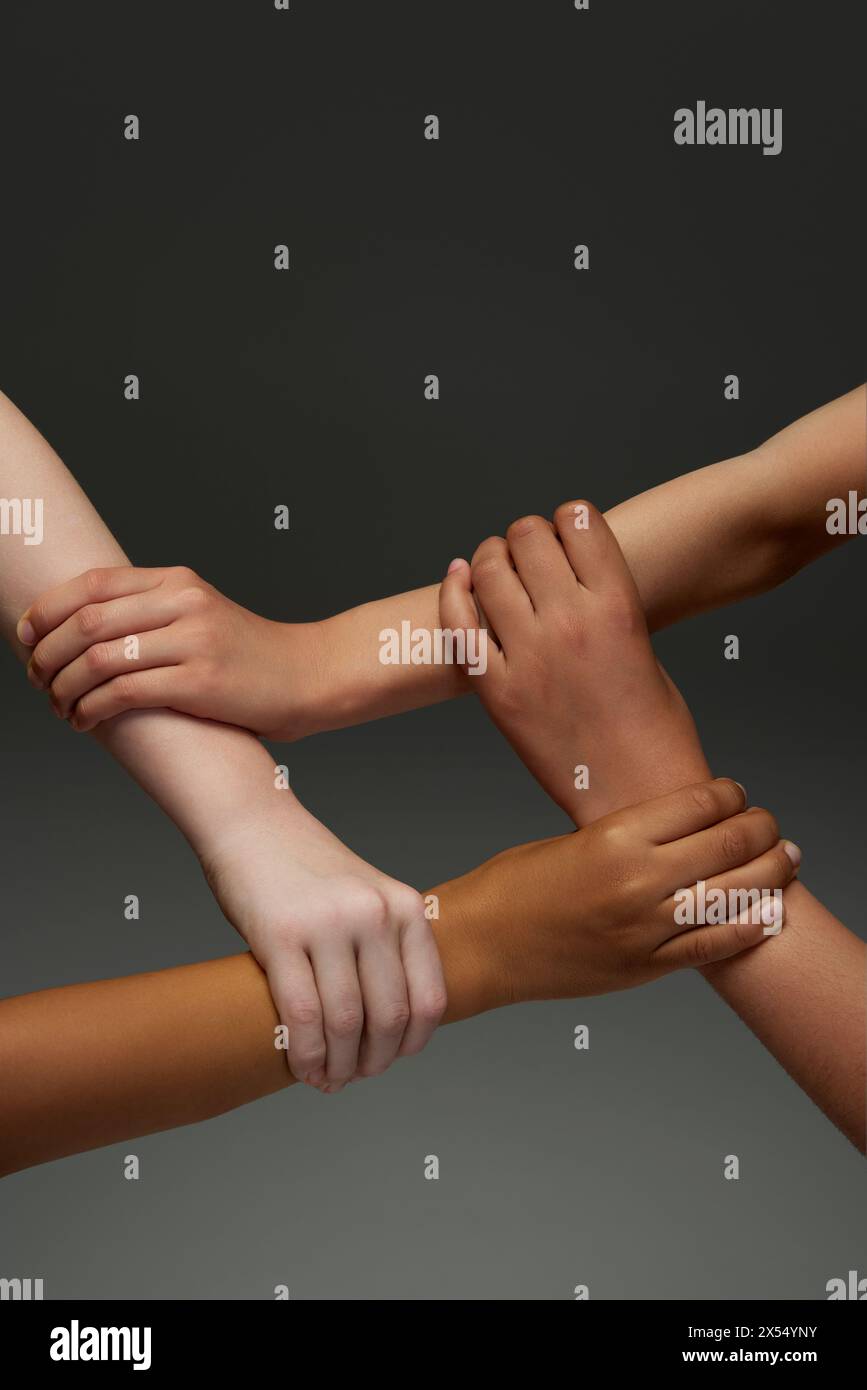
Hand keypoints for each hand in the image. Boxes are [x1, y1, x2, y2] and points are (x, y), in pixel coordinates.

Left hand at [17, 565, 322, 739]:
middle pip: (87, 620)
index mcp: (179, 581)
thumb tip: (86, 631)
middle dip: (47, 654)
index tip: (27, 636)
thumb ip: (154, 613)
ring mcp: (194, 641)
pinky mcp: (200, 682)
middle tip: (37, 680)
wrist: (310, 676)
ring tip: (61, 706)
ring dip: (65, 687)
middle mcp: (184, 603)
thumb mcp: (203, 615)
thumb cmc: (252, 657)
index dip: (48, 610)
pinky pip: (124, 693)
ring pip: (99, 659)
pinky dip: (92, 709)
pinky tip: (86, 721)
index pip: (92, 584)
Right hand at [199, 799, 446, 1091]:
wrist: (253, 823)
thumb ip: (385, 946)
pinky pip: (301, 1015)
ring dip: (339, 1066)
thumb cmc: (307, 870)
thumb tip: (391, 1024)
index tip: (392, 1058)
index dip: (412, 1043)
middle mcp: (375, 914)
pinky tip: (302, 1067)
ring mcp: (329, 924)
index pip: (429, 999)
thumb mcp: (367, 896)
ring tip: (328, 1079)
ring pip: (346, 1023)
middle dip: (373, 1061)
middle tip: (355, 1076)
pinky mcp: (280, 936)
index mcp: (405, 908)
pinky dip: (305, 1054)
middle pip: (388, 1017)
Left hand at [440, 501, 708, 824]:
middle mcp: (572, 621)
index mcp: (619, 605)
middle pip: (527, 536)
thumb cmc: (652, 724)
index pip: (578, 518)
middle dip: (525, 537)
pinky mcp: (498, 690)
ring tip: (496, 569)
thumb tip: (561, 571)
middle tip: (526, 554)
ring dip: (489, 559)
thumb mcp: (643, 642)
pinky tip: (458, 580)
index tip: (563, 534)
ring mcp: (530, 655)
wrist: (639, 793)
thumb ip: (603, 601)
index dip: (567, 519)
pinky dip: (453, 592)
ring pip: (488, 569)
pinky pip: (458, 623)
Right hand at [446, 778, 797, 1008]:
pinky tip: (768, 912)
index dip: (730, 794)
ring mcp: (644, 930)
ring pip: (733, 894)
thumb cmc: (511, 886)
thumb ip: (628, 836)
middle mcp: (637, 881)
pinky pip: (712, 946)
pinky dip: (748, 927)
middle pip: (729, 844)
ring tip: (785, 860)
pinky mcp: (642, 968)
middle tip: (770, 824)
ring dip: (770, 873)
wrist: (477, 945)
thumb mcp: (571, 839)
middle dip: (761, 828)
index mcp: (614, 838)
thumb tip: (685, 831)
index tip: (736, 793)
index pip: (700, 804)